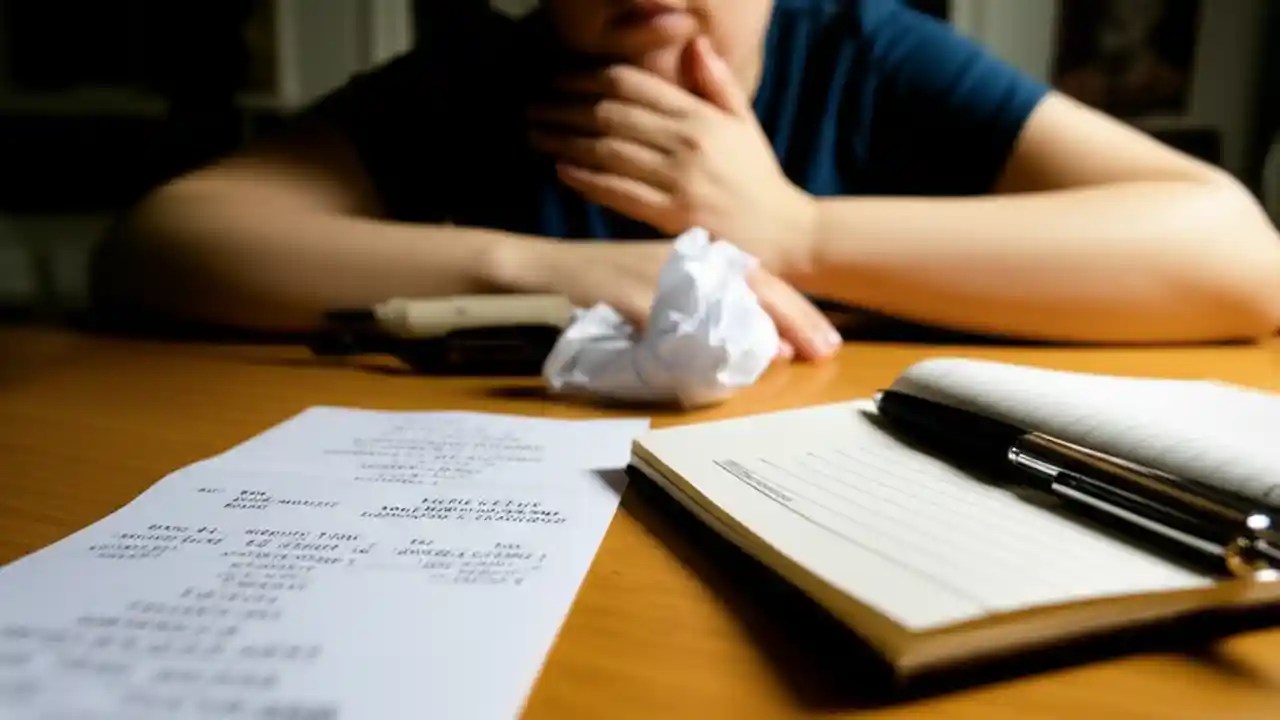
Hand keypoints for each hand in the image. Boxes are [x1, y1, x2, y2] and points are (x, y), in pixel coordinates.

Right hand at [498, 240, 841, 360]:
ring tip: (787, 355)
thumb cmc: (598, 283)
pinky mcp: (624, 291)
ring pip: (718, 298)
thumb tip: (752, 341)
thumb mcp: (656, 288)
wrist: (537, 272)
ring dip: (755, 328)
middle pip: (752, 285)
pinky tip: (717, 355)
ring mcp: (654, 272)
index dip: (797, 309)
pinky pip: (666, 317)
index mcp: (693, 254)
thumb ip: (700, 306)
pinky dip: (694, 337)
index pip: (759, 279)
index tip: (826, 340)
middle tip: (825, 351)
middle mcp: (682, 258)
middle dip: (794, 319)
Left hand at [528, 36, 816, 273]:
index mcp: (699, 116)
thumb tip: (696, 43)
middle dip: (565, 106)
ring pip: (608, 151)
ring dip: (565, 140)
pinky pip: (618, 192)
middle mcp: (685, 142)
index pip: (633, 84)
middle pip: (610, 114)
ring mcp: (677, 179)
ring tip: (536, 133)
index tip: (559, 77)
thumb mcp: (744, 123)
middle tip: (532, 104)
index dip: (589, 76)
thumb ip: (717, 83)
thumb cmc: (758, 179)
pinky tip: (561, 169)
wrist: (785, 234)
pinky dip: (586, 179)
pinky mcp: (671, 215)